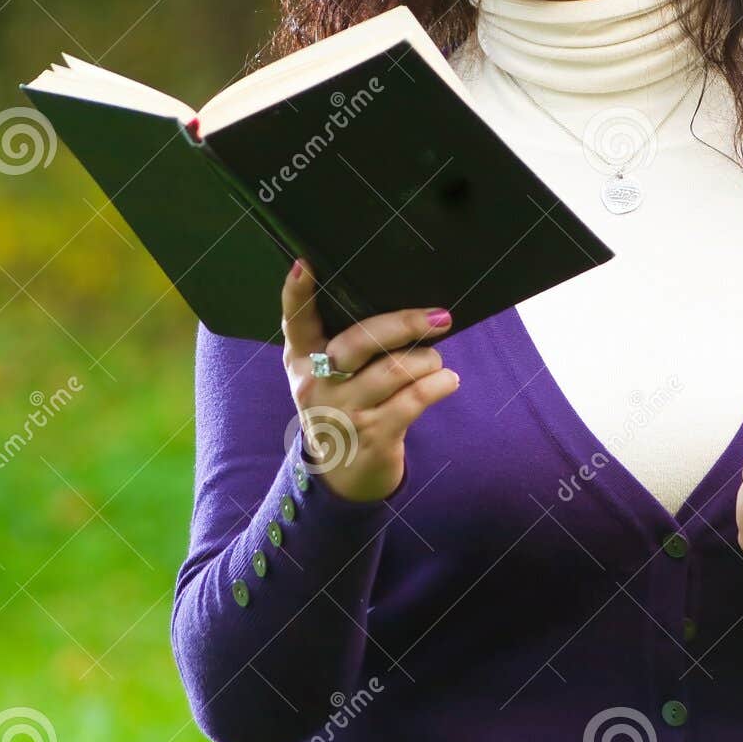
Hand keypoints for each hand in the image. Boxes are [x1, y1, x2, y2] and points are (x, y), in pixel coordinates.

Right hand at [280, 257, 459, 502]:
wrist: (341, 476)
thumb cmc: (340, 407)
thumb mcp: (324, 375)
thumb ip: (341, 340)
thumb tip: (395, 302)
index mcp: (302, 360)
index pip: (295, 323)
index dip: (296, 293)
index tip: (304, 265)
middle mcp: (317, 385)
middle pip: (361, 341)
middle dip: (405, 324)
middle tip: (440, 317)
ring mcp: (344, 412)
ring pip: (396, 369)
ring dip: (428, 360)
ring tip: (435, 360)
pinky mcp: (374, 436)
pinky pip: (414, 399)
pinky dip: (439, 384)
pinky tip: (447, 381)